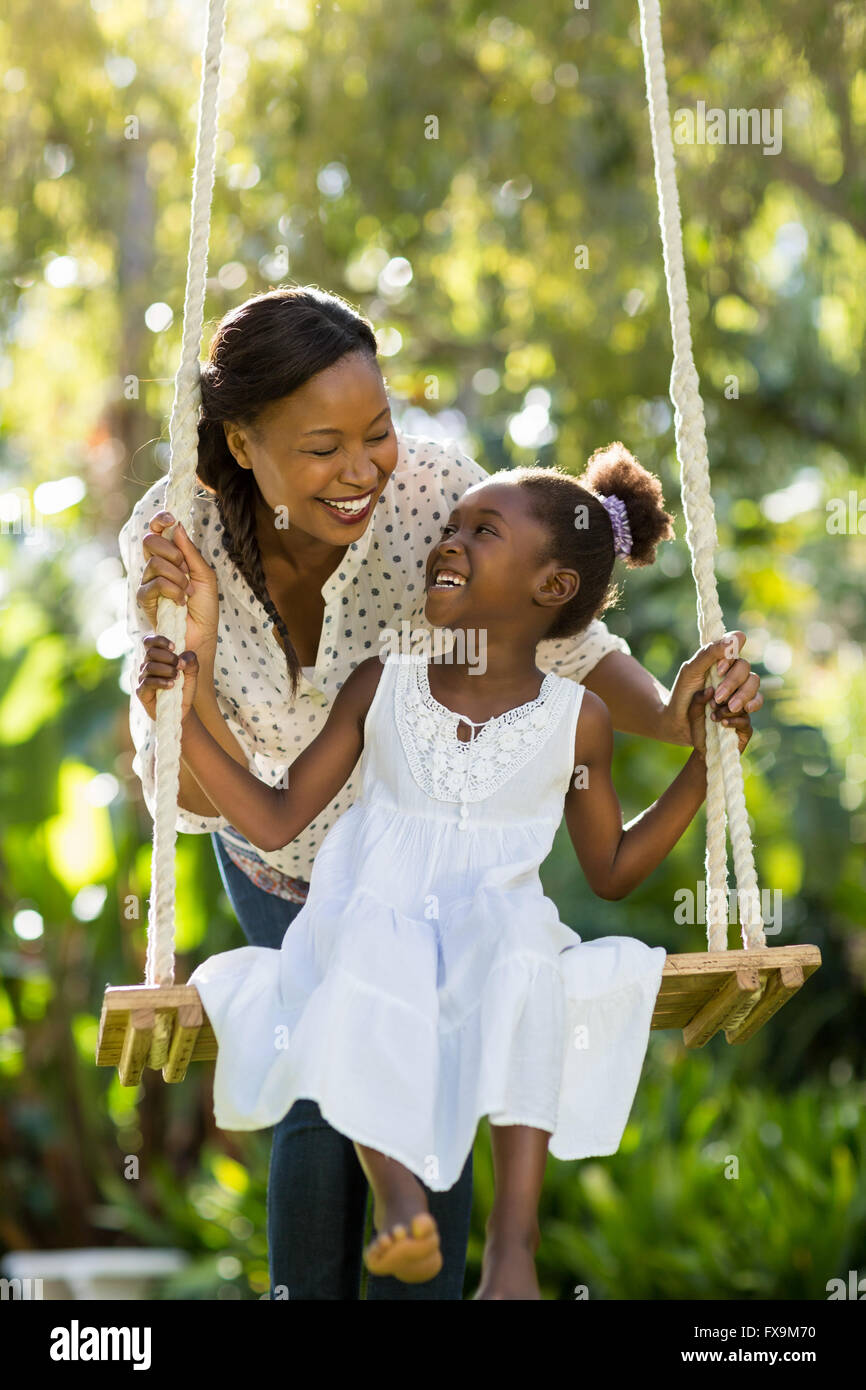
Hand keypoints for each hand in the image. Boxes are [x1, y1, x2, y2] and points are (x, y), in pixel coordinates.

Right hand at [136, 635, 198, 721]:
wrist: (181, 711)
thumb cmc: (184, 690)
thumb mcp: (192, 675)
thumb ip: (192, 662)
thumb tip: (185, 656)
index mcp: (157, 658)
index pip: (149, 642)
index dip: (159, 640)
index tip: (174, 647)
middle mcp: (147, 666)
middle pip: (150, 652)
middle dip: (168, 656)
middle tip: (180, 665)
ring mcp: (143, 678)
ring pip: (149, 666)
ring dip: (166, 669)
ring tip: (177, 676)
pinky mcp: (141, 692)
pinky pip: (147, 682)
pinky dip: (161, 682)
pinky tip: (172, 685)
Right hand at [137, 512, 218, 662]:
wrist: (200, 635)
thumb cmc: (204, 607)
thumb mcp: (205, 576)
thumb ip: (191, 552)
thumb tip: (176, 527)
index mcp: (171, 558)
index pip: (157, 532)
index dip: (159, 521)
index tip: (169, 518)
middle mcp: (156, 567)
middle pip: (150, 541)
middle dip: (172, 551)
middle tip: (185, 568)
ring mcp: (148, 581)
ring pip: (154, 562)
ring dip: (177, 576)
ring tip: (187, 591)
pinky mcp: (144, 598)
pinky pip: (154, 583)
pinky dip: (172, 590)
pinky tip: (180, 601)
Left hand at [667, 632, 761, 745]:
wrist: (675, 724)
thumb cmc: (683, 693)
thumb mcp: (691, 671)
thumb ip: (710, 653)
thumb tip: (738, 636)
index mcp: (725, 667)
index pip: (740, 657)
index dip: (732, 661)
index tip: (718, 670)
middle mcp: (736, 682)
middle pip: (751, 675)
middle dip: (734, 685)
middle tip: (718, 697)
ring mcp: (740, 702)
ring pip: (756, 695)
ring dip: (739, 702)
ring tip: (717, 712)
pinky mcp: (740, 722)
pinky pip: (749, 720)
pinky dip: (737, 720)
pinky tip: (723, 723)